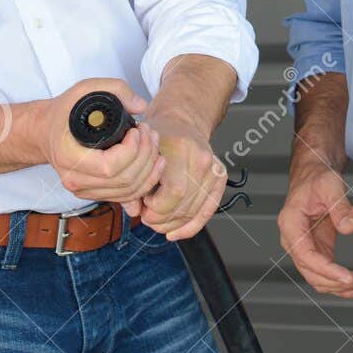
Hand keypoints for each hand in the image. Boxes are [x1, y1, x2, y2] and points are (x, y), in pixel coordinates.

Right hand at [44, 79, 163, 204]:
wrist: (46, 132)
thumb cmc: (65, 112)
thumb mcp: (85, 89)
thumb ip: (115, 89)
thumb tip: (141, 106)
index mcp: (69, 156)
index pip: (109, 167)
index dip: (132, 151)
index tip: (137, 130)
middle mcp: (74, 179)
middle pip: (124, 180)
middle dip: (146, 155)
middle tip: (150, 133)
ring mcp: (84, 190)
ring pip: (129, 191)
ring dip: (150, 169)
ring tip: (153, 144)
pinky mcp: (94, 193)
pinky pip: (126, 196)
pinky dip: (145, 182)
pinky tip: (153, 164)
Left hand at [134, 111, 225, 240]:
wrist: (182, 120)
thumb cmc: (160, 134)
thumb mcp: (141, 151)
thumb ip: (135, 182)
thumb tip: (133, 210)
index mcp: (180, 149)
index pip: (174, 191)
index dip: (157, 207)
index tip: (145, 206)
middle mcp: (201, 159)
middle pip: (183, 205)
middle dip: (161, 219)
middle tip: (147, 217)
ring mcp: (213, 169)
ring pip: (193, 212)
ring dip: (172, 224)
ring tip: (157, 221)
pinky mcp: (220, 178)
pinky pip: (207, 211)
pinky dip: (191, 226)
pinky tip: (176, 232)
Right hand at [279, 160, 352, 297]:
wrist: (313, 175)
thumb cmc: (316, 178)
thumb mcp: (330, 185)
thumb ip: (340, 207)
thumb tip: (349, 228)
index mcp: (291, 223)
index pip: (305, 255)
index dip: (326, 270)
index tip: (347, 277)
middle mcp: (293, 239)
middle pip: (311, 272)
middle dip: (338, 282)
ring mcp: (304, 247)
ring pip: (318, 279)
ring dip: (341, 287)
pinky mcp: (317, 250)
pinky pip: (325, 274)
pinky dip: (340, 283)